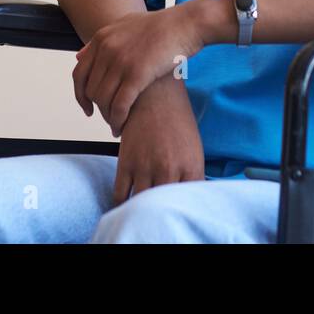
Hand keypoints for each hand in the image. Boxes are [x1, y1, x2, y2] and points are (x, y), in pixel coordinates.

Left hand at [72, 0, 209, 136]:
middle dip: (98, 109)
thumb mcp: (125, 25)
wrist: (185, 23)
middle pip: (91, 90)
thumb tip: (79, 56)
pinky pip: (119, 105)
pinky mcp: (137, 74)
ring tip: (116, 125)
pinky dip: (117, 120)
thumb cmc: (161, 26)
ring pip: (103, 100)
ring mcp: (121, 61)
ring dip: (108, 117)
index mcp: (101, 38)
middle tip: (109, 118)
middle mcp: (107, 49)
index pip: (79, 74)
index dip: (80, 95)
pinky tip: (121, 127)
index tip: (88, 108)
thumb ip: (101, 41)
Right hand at [112, 76, 204, 205]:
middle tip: (158, 218)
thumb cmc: (176, 120)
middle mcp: (169, 170)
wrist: (155, 94)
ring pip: (141, 204)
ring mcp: (146, 167)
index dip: (182, 211)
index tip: (177, 216)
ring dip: (140, 212)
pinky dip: (121, 204)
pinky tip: (124, 206)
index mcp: (191, 167)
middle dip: (161, 215)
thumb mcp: (194, 148)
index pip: (189, 203)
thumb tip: (190, 198)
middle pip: (164, 208)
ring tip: (141, 215)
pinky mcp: (126, 162)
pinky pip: (120, 193)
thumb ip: (192, 175)